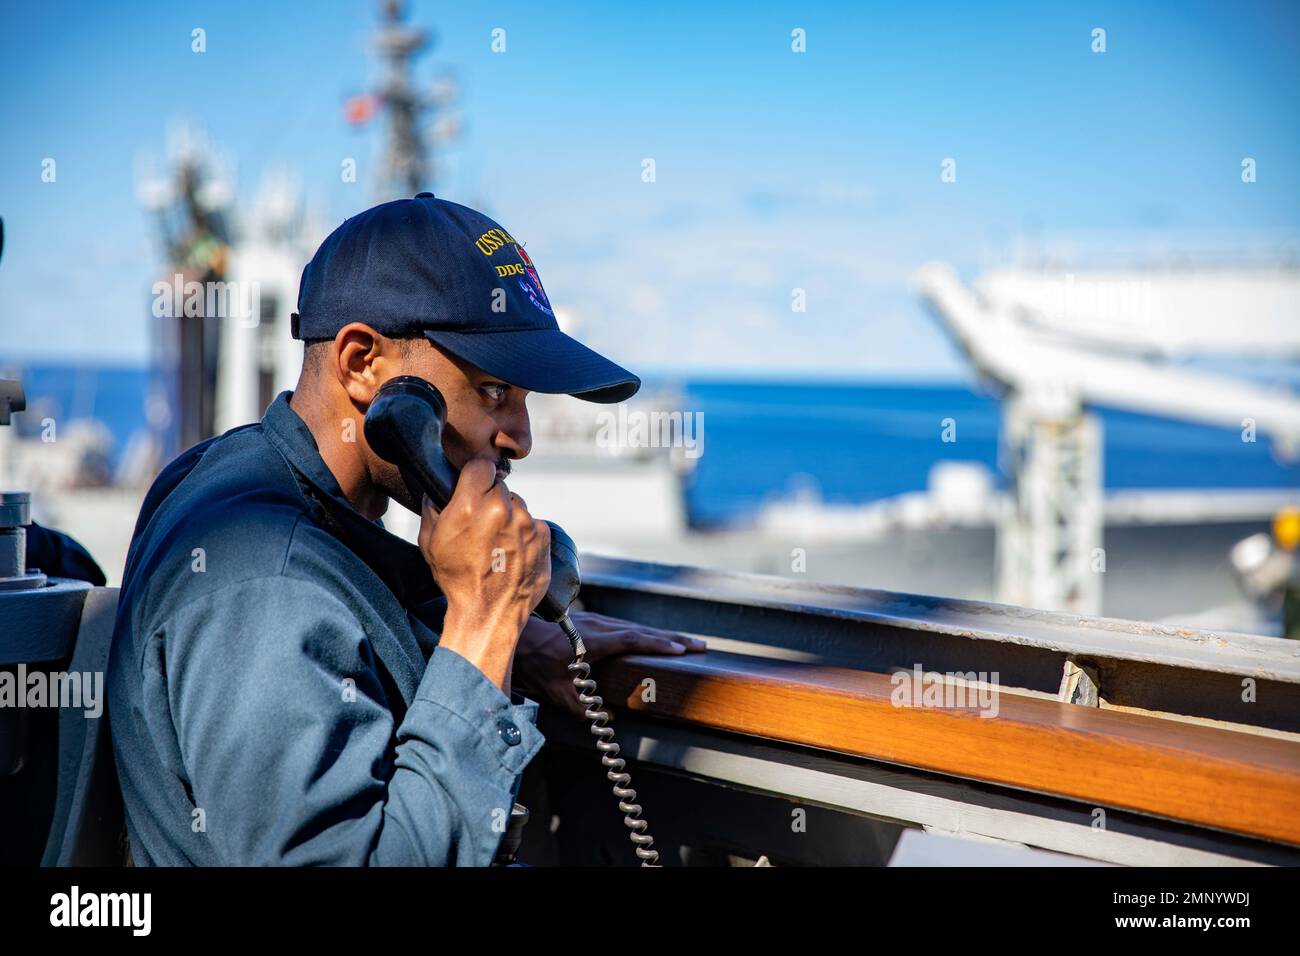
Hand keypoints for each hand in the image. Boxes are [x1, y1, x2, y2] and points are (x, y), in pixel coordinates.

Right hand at [418, 459, 550, 689]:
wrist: (488, 614)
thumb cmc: (456, 580)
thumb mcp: (430, 541)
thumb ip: (433, 507)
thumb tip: (436, 489)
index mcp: (471, 505)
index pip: (480, 465)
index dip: (475, 476)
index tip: (473, 488)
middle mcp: (502, 509)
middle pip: (499, 486)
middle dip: (490, 499)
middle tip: (482, 524)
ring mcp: (527, 522)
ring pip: (517, 505)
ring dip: (509, 517)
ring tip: (497, 545)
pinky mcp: (544, 535)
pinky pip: (532, 523)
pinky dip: (524, 534)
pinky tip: (512, 553)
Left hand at [513, 610, 706, 717]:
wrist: (515, 639)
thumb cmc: (536, 665)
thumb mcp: (559, 693)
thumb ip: (584, 707)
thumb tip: (608, 718)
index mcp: (596, 641)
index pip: (635, 640)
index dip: (659, 645)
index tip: (682, 649)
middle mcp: (600, 626)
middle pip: (643, 631)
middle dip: (673, 638)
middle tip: (700, 645)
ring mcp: (596, 621)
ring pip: (636, 627)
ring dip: (662, 635)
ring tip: (686, 643)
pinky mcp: (592, 622)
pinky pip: (626, 627)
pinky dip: (645, 633)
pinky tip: (654, 640)